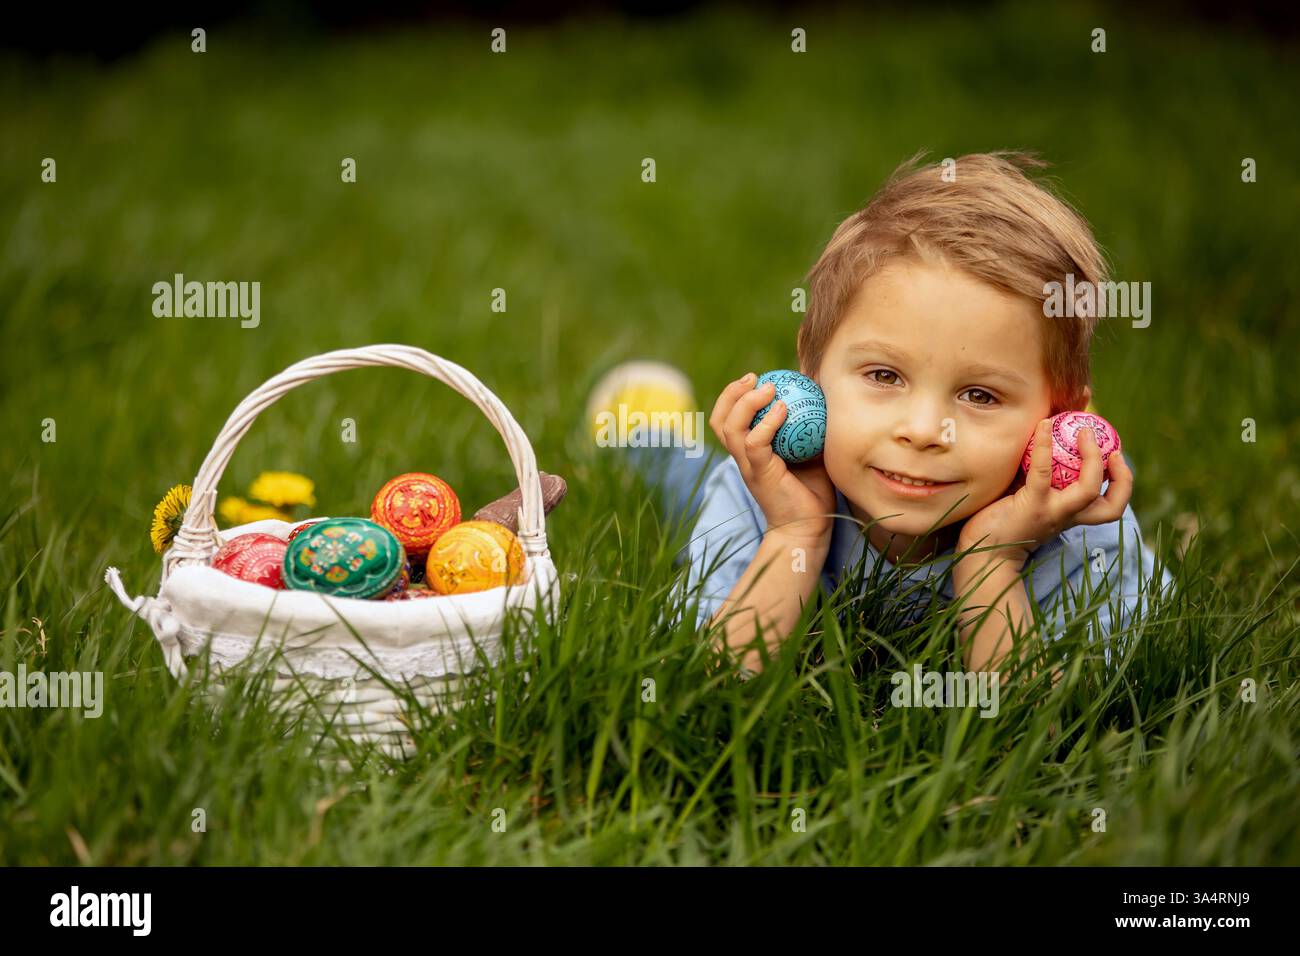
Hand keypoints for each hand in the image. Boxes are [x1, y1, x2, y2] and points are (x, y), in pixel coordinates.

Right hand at [709, 372, 837, 542]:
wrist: (810, 527)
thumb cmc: (813, 491)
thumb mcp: (810, 452)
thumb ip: (808, 428)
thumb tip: (820, 396)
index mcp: (749, 452)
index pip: (727, 420)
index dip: (733, 396)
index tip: (755, 379)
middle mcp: (743, 458)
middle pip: (719, 420)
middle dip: (731, 394)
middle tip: (754, 378)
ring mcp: (749, 466)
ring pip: (731, 428)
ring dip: (746, 403)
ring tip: (767, 388)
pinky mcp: (760, 474)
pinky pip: (755, 443)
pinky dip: (766, 423)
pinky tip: (782, 409)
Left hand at [957, 418, 1132, 564]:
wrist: (983, 553)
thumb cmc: (1001, 521)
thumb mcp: (1029, 497)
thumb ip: (1041, 476)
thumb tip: (1045, 437)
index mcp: (1071, 515)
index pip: (1110, 506)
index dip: (1123, 483)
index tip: (1116, 456)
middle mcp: (1067, 516)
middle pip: (1112, 506)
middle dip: (1123, 476)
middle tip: (1115, 449)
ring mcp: (1051, 511)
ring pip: (1087, 489)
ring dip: (1092, 458)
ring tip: (1085, 431)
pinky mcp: (1030, 505)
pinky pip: (1043, 473)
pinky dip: (1045, 447)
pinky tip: (1043, 425)